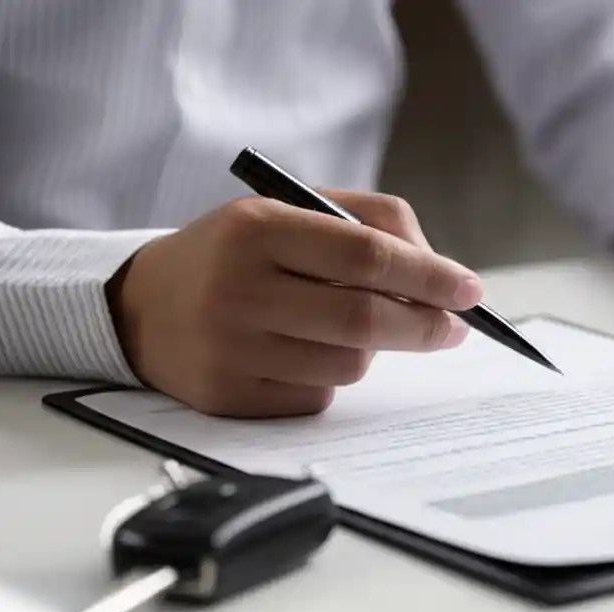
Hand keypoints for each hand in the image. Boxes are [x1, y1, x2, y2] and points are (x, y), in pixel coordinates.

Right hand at [108, 191, 482, 417]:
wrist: (144, 306)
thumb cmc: (239, 253)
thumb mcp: (290, 211)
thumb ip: (372, 224)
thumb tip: (441, 274)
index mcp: (256, 227)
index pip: (366, 255)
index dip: (429, 276)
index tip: (469, 290)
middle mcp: (238, 288)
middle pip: (365, 318)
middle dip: (425, 325)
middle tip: (453, 326)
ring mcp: (230, 348)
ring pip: (348, 364)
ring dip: (371, 350)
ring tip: (344, 327)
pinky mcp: (229, 397)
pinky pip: (318, 397)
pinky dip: (329, 378)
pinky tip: (300, 354)